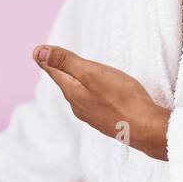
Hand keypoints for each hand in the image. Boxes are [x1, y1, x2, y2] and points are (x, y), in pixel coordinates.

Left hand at [33, 45, 170, 160]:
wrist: (146, 129)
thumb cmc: (121, 98)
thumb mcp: (91, 73)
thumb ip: (65, 62)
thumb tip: (37, 52)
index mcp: (73, 92)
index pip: (55, 72)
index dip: (47, 59)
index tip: (38, 52)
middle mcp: (79, 107)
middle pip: (66, 84)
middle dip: (60, 71)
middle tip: (53, 61)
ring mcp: (93, 116)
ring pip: (79, 95)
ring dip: (75, 84)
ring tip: (74, 75)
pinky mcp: (107, 121)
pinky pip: (92, 104)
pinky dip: (89, 94)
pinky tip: (97, 95)